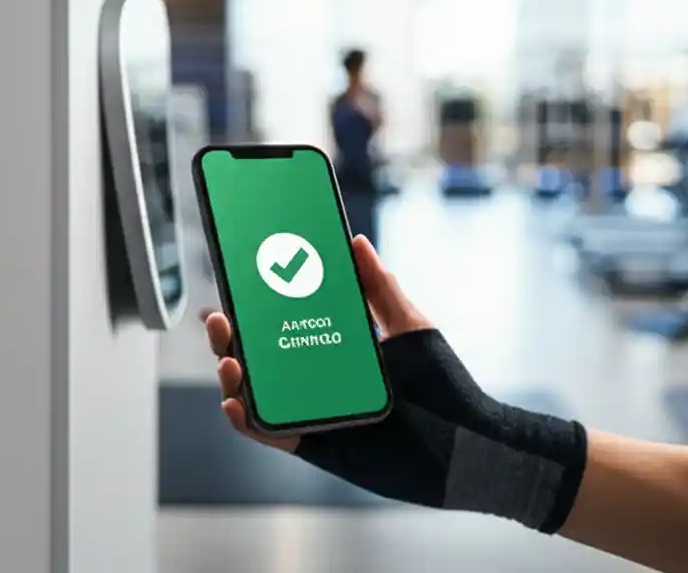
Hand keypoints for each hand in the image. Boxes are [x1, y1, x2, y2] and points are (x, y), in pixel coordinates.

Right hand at [203, 236, 585, 531]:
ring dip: (232, 373)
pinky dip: (247, 418)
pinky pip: (269, 432)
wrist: (467, 445)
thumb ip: (381, 288)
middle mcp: (321, 379)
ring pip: (258, 391)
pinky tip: (235, 400)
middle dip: (233, 336)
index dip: (259, 304)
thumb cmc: (447, 386)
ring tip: (228, 356)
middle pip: (263, 355)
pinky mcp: (315, 445)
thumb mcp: (411, 327)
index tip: (239, 278)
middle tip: (220, 316)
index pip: (289, 321)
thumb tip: (355, 242)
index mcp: (340, 348)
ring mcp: (315, 411)